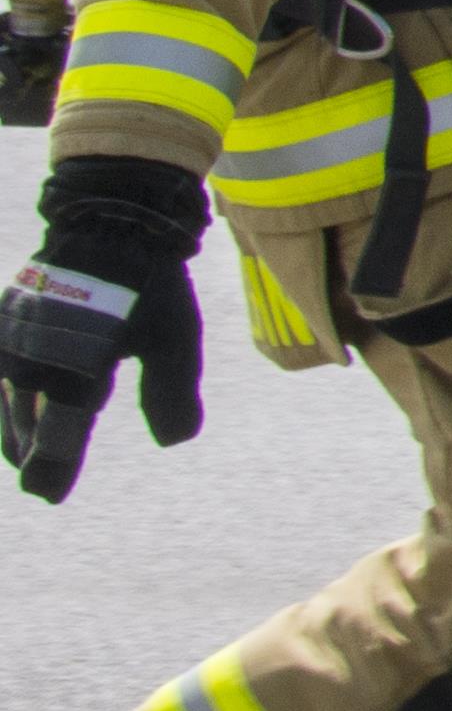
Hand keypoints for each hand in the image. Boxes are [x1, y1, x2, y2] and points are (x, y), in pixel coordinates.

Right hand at [0, 156, 208, 504]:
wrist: (113, 216)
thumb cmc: (150, 282)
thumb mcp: (174, 337)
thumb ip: (172, 392)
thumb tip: (175, 442)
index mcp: (80, 360)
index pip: (62, 427)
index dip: (53, 465)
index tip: (47, 494)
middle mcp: (39, 349)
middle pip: (29, 415)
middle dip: (34, 452)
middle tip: (39, 486)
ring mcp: (17, 330)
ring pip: (8, 392)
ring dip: (15, 426)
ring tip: (23, 456)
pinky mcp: (8, 313)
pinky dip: (4, 390)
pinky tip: (9, 402)